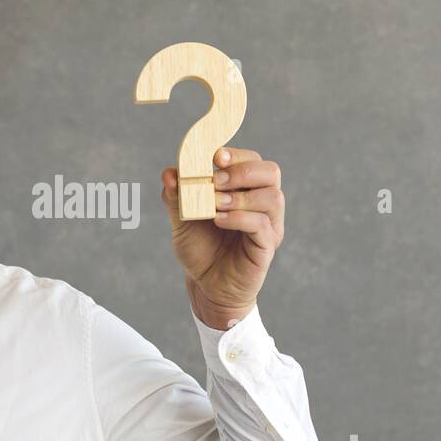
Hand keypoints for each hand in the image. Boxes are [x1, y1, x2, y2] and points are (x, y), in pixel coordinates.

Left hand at [160, 146, 284, 329]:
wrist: (205, 286)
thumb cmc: (199, 249)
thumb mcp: (181, 220)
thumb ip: (175, 197)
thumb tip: (169, 173)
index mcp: (245, 190)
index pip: (252, 160)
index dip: (236, 154)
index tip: (214, 157)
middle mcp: (262, 204)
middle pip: (270, 172)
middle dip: (242, 171)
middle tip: (215, 180)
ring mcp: (268, 225)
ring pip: (272, 197)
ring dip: (241, 196)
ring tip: (215, 204)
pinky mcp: (266, 247)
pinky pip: (262, 225)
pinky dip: (239, 218)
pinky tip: (218, 220)